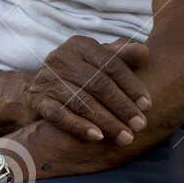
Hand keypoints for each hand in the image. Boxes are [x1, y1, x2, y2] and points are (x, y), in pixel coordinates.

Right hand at [25, 36, 150, 145]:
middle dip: (122, 107)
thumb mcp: (100, 62)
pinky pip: (59, 114)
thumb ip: (122, 57)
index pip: (111, 64)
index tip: (147, 106)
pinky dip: (78, 126)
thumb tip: (144, 52)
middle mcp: (61, 57)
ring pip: (81, 101)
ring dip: (107, 121)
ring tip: (125, 137)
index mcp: (80, 45)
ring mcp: (46, 78)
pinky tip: (97, 136)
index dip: (131, 86)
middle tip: (140, 126)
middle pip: (98, 84)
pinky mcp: (36, 99)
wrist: (40, 89)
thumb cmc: (80, 74)